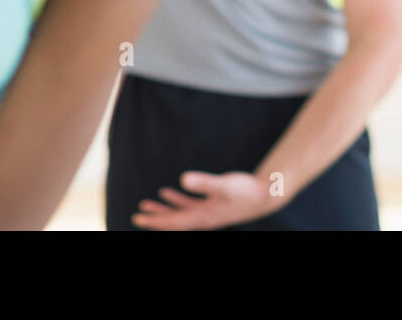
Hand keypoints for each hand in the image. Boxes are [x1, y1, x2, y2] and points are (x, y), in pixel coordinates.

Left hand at [131, 170, 277, 229]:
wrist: (264, 196)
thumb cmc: (245, 190)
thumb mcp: (224, 184)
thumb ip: (204, 182)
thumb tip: (183, 180)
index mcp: (203, 217)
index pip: (174, 222)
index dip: (156, 220)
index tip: (139, 218)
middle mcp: (203, 218)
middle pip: (173, 221)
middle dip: (155, 218)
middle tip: (137, 216)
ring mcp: (207, 213)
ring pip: (179, 214)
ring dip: (164, 210)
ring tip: (146, 204)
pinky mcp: (212, 206)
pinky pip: (190, 206)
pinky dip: (178, 201)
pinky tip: (168, 193)